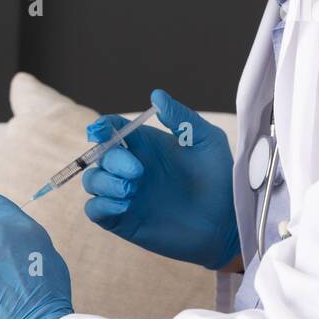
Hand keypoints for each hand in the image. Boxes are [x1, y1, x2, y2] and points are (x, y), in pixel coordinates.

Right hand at [83, 89, 238, 269]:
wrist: (226, 223)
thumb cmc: (220, 179)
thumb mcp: (206, 141)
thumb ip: (182, 118)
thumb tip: (156, 95)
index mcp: (145, 145)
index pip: (112, 130)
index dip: (102, 127)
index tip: (102, 129)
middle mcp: (130, 167)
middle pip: (100, 155)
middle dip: (112, 159)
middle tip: (137, 171)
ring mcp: (124, 194)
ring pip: (92, 181)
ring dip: (105, 182)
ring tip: (131, 189)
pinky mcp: (122, 220)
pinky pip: (95, 210)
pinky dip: (101, 205)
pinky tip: (124, 205)